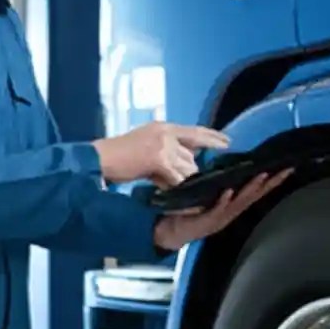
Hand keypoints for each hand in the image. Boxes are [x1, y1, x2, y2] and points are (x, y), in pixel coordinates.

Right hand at [92, 121, 229, 186]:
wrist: (100, 159)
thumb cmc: (117, 157)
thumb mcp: (145, 148)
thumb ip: (165, 152)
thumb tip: (182, 165)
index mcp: (163, 128)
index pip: (194, 131)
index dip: (213, 136)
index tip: (228, 141)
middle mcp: (166, 133)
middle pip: (191, 155)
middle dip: (195, 172)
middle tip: (203, 184)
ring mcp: (163, 145)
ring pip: (186, 168)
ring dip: (187, 184)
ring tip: (193, 196)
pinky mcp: (159, 160)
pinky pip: (177, 179)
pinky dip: (180, 191)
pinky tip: (184, 200)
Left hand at [153, 168, 293, 251]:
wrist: (172, 231)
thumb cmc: (192, 211)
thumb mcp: (211, 196)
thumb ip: (223, 184)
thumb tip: (233, 164)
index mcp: (234, 204)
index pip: (257, 190)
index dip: (273, 180)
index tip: (288, 167)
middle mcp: (231, 212)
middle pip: (254, 195)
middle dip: (270, 183)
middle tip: (284, 170)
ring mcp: (220, 218)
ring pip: (239, 202)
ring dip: (251, 189)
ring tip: (262, 176)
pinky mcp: (205, 221)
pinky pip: (216, 210)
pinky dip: (223, 201)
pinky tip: (229, 192)